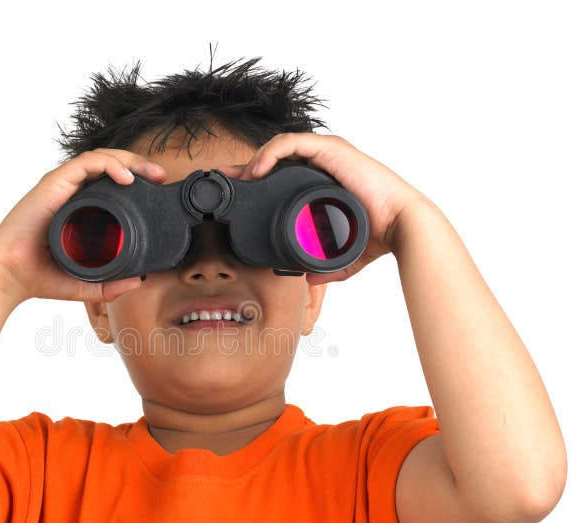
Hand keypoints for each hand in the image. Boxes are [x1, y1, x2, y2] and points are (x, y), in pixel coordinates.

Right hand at [0, 149, 166, 303]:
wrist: (10, 277)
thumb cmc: (40, 277)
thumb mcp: (85, 283)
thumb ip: (110, 285)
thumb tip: (137, 281)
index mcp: (78, 208)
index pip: (109, 182)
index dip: (135, 179)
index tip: (155, 189)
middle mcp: (70, 193)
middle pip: (109, 165)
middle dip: (138, 165)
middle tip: (160, 176)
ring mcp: (61, 186)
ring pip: (100, 158)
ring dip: (128, 161)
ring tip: (149, 174)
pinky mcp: (53, 184)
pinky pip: (86, 164)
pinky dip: (109, 166)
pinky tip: (126, 178)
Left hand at [217, 133, 431, 283]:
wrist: (401, 226)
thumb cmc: (378, 235)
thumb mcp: (342, 254)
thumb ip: (324, 265)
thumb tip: (308, 278)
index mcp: (322, 181)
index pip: (282, 174)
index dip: (255, 181)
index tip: (233, 192)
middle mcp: (323, 162)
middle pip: (275, 157)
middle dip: (246, 167)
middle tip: (222, 180)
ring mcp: (326, 153)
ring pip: (279, 146)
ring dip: (254, 159)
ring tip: (238, 180)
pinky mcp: (330, 149)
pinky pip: (291, 143)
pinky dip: (269, 153)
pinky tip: (256, 171)